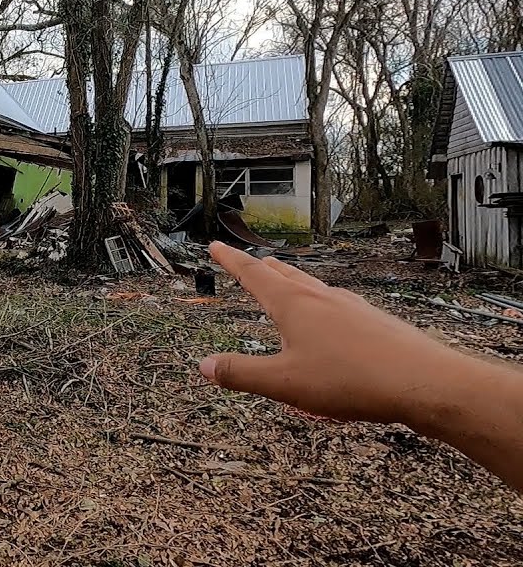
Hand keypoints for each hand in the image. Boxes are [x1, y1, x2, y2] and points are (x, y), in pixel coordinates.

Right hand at [199, 241, 459, 422]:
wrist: (424, 382)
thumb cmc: (352, 379)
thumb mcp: (284, 383)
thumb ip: (242, 375)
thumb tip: (205, 366)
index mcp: (294, 306)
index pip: (253, 275)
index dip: (231, 261)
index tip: (217, 246)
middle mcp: (322, 298)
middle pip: (285, 275)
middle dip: (263, 268)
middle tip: (250, 261)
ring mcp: (351, 308)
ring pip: (313, 288)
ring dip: (293, 282)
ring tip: (286, 283)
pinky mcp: (374, 323)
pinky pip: (338, 306)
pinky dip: (321, 304)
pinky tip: (330, 318)